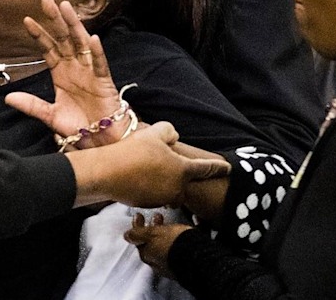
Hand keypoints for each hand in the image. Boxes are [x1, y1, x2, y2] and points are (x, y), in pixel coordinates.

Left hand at [5, 0, 122, 147]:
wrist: (101, 139)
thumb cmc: (80, 125)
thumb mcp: (50, 115)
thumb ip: (31, 105)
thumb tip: (8, 97)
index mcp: (61, 72)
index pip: (48, 48)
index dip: (39, 34)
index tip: (27, 20)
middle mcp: (75, 67)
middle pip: (64, 38)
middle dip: (55, 19)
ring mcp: (90, 72)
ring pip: (81, 43)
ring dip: (74, 25)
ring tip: (66, 8)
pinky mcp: (103, 81)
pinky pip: (100, 64)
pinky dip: (96, 51)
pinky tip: (91, 38)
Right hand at [67, 121, 230, 207]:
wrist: (107, 173)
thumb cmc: (133, 152)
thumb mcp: (154, 133)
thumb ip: (169, 132)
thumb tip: (173, 138)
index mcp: (183, 170)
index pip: (206, 168)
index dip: (218, 167)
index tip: (228, 168)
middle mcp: (177, 188)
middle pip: (184, 180)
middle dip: (179, 171)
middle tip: (162, 159)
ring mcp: (162, 198)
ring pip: (168, 187)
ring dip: (162, 178)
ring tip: (144, 164)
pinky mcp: (146, 204)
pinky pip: (153, 193)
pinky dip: (149, 185)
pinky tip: (135, 174)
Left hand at [124, 212, 192, 279]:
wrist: (197, 256)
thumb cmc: (172, 243)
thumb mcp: (151, 234)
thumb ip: (138, 234)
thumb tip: (126, 235)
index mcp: (148, 254)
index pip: (138, 239)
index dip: (138, 226)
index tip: (138, 215)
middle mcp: (159, 261)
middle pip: (153, 243)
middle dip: (154, 228)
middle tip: (157, 216)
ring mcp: (174, 262)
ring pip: (168, 244)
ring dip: (168, 231)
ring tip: (173, 221)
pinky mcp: (189, 260)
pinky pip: (184, 245)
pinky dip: (184, 235)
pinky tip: (191, 225)